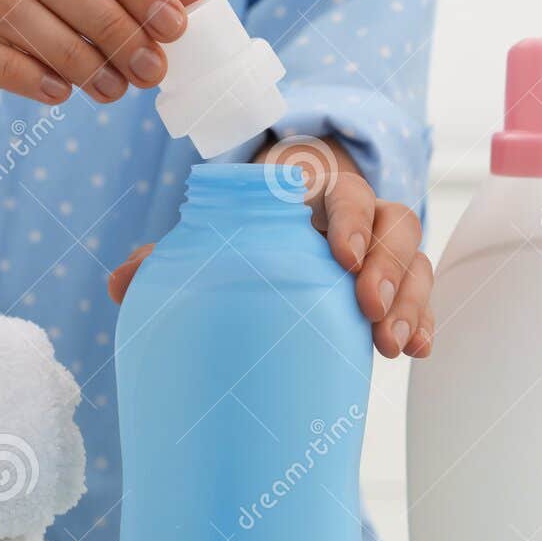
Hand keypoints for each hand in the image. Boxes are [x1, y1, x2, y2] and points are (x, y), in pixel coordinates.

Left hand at [108, 139, 434, 359]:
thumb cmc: (243, 234)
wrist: (277, 233)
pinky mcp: (394, 284)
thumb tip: (118, 283)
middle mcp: (358, 214)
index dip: (349, 221)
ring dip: (410, 300)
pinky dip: (423, 318)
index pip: (346, 193)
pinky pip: (422, 294)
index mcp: (315, 190)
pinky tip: (417, 350)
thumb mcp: (215, 238)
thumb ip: (170, 256)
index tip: (339, 259)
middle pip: (394, 225)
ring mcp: (381, 249)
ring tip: (392, 346)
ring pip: (415, 260)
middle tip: (368, 311)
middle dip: (388, 268)